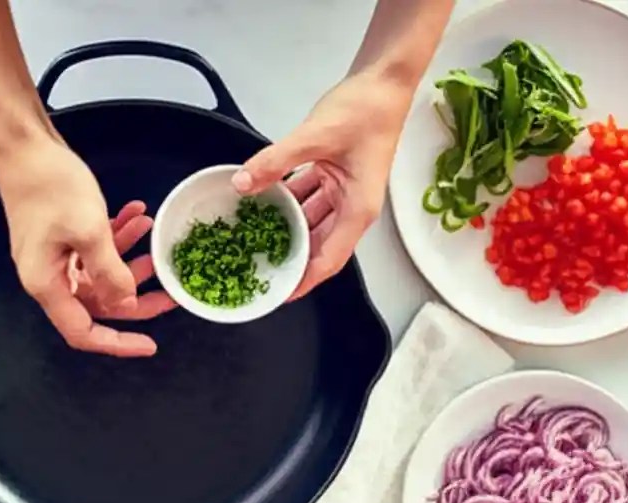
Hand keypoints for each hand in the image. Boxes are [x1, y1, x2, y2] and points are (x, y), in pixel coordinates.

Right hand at [0, 134, 174, 356]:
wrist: (25, 145)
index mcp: (46, 284)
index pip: (83, 332)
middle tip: (168, 287)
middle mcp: (47, 276)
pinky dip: (116, 236)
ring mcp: (53, 255)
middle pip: (98, 303)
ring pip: (99, 273)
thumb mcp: (89, 230)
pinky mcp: (59, 236)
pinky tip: (135, 215)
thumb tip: (126, 302)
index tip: (149, 343)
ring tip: (151, 235)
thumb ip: (110, 272)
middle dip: (135, 294)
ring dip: (128, 257)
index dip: (117, 343)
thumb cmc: (48, 184)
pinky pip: (93, 249)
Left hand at [232, 71, 412, 299]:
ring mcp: (344, 192)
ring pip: (311, 222)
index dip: (302, 282)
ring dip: (286, 230)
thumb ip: (275, 161)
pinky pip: (308, 198)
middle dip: (290, 260)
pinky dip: (288, 202)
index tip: (276, 296)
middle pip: (318, 247)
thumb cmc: (367, 110)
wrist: (384, 80)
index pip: (327, 261)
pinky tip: (263, 202)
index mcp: (357, 210)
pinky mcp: (335, 176)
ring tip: (253, 242)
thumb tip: (242, 183)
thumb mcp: (316, 136)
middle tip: (256, 271)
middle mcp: (352, 208)